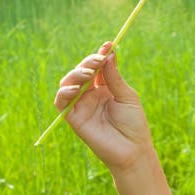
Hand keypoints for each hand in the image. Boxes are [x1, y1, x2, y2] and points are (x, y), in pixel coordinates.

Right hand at [54, 41, 153, 171]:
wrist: (132, 150)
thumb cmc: (133, 123)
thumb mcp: (127, 96)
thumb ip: (115, 78)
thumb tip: (108, 55)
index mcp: (104, 87)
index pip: (98, 66)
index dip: (100, 54)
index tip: (108, 44)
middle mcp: (90, 94)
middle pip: (82, 71)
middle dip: (88, 62)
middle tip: (99, 59)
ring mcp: (81, 105)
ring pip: (69, 83)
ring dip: (75, 74)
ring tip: (88, 74)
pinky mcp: (73, 118)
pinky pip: (61, 102)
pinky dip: (64, 93)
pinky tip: (74, 88)